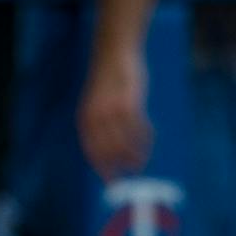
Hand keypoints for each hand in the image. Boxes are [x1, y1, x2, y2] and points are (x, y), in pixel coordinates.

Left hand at [77, 49, 153, 178]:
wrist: (114, 53)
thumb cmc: (107, 82)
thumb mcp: (97, 104)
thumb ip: (100, 124)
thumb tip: (109, 149)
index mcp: (86, 119)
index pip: (93, 152)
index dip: (103, 169)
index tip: (111, 182)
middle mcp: (96, 117)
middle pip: (109, 152)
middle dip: (121, 166)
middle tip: (133, 173)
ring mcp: (112, 111)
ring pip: (126, 142)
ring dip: (136, 155)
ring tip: (142, 161)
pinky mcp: (129, 103)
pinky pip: (139, 128)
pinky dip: (145, 137)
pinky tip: (149, 139)